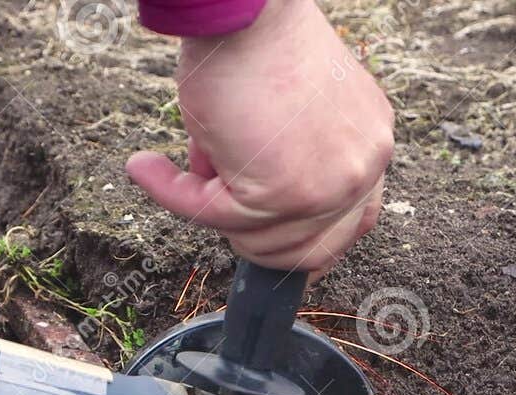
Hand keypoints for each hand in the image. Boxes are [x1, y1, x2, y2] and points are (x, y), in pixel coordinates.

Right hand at [126, 0, 393, 274]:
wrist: (244, 6)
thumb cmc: (256, 37)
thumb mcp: (286, 108)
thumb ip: (281, 156)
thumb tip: (230, 189)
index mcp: (369, 141)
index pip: (353, 219)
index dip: (303, 237)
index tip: (263, 235)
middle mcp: (363, 166)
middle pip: (313, 249)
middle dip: (254, 239)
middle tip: (210, 205)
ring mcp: (331, 184)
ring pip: (260, 239)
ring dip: (209, 210)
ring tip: (176, 172)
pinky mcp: (286, 191)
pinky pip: (218, 216)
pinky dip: (174, 195)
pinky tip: (147, 168)